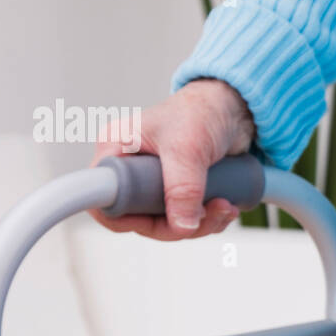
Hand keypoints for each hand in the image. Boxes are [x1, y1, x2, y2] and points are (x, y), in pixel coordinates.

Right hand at [89, 79, 255, 239]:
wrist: (233, 108)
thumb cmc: (202, 111)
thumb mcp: (189, 148)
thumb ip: (183, 187)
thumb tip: (182, 226)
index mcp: (116, 152)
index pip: (102, 200)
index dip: (126, 220)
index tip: (162, 224)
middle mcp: (130, 170)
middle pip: (139, 219)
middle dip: (177, 225)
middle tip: (208, 213)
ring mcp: (153, 183)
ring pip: (167, 223)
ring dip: (200, 224)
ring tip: (225, 206)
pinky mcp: (177, 191)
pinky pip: (186, 220)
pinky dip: (208, 220)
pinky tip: (227, 206)